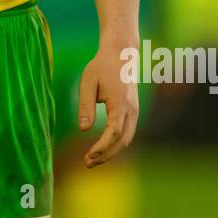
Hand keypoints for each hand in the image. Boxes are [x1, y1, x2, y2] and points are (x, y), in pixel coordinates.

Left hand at [78, 36, 139, 166]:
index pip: (113, 132)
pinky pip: (127, 133)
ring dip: (111, 152)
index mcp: (120, 102)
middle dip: (106, 155)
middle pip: (123, 141)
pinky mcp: (133, 111)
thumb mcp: (88, 82)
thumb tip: (83, 129)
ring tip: (92, 160)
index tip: (88, 155)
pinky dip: (116, 144)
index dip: (102, 147)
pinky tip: (102, 149)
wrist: (120, 54)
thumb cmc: (101, 67)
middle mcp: (131, 109)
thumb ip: (85, 106)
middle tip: (87, 163)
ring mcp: (135, 111)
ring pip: (127, 139)